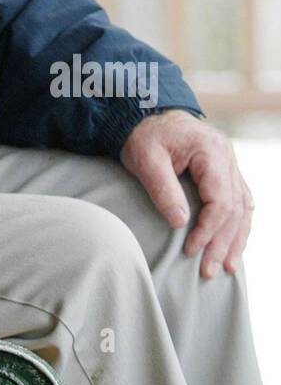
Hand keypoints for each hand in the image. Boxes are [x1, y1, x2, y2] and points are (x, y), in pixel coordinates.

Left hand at [119, 109, 254, 277]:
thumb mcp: (145, 158)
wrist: (145, 113)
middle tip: (209, 271)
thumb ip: (163, 189)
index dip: (208, 229)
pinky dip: (238, 223)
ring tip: (227, 266)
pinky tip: (236, 241)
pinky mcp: (223, 169)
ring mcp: (228, 162)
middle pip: (234, 208)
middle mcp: (227, 157)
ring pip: (242, 207)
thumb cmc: (143, 135)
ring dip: (235, 238)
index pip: (220, 200)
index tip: (190, 250)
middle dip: (222, 243)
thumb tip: (180, 223)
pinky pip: (239, 200)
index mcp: (211, 151)